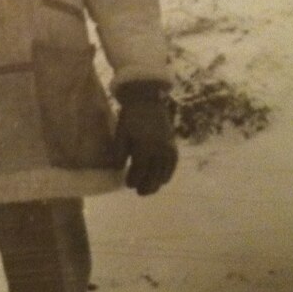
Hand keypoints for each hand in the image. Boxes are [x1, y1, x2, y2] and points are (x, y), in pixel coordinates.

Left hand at [112, 81, 177, 195]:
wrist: (148, 100)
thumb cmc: (131, 117)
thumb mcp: (121, 133)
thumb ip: (120, 153)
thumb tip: (119, 169)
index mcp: (144, 147)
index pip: (139, 171)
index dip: (133, 180)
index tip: (127, 184)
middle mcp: (159, 150)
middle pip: (154, 176)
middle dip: (146, 186)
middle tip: (138, 192)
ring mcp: (168, 148)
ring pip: (164, 173)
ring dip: (157, 183)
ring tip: (149, 188)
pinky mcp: (173, 146)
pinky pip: (172, 166)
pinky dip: (167, 174)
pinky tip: (162, 179)